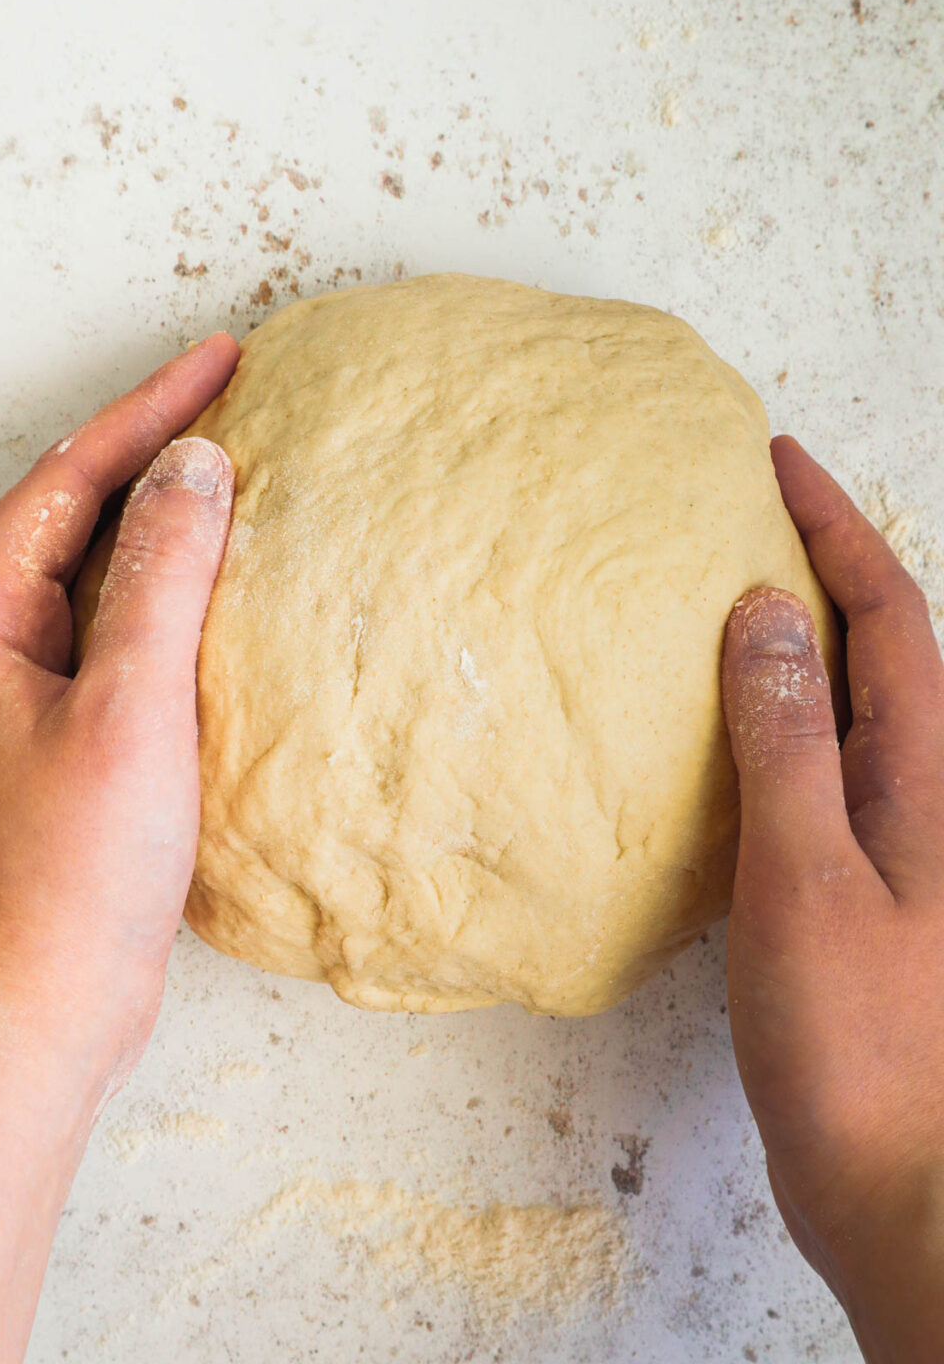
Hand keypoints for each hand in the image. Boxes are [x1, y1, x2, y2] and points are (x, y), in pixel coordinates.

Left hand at [0, 331, 237, 1362]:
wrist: (46, 1008)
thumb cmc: (76, 873)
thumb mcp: (132, 708)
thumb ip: (162, 577)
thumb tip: (194, 469)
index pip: (69, 480)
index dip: (149, 410)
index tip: (225, 359)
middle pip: (72, 509)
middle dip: (151, 445)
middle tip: (233, 391)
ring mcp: (17, 691)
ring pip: (95, 567)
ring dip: (162, 514)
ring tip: (235, 466)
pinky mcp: (58, 732)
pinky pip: (114, 626)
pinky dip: (166, 587)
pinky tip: (220, 582)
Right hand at [722, 436, 943, 1363]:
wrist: (901, 1189)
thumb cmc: (862, 1039)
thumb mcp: (811, 876)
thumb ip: (790, 742)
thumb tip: (765, 610)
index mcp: (923, 774)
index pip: (888, 614)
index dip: (834, 527)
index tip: (775, 459)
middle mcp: (920, 796)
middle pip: (883, 647)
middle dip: (826, 563)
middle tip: (749, 510)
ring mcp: (894, 846)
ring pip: (850, 708)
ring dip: (802, 638)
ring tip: (725, 597)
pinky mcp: (859, 894)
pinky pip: (819, 772)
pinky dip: (775, 723)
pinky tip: (724, 737)